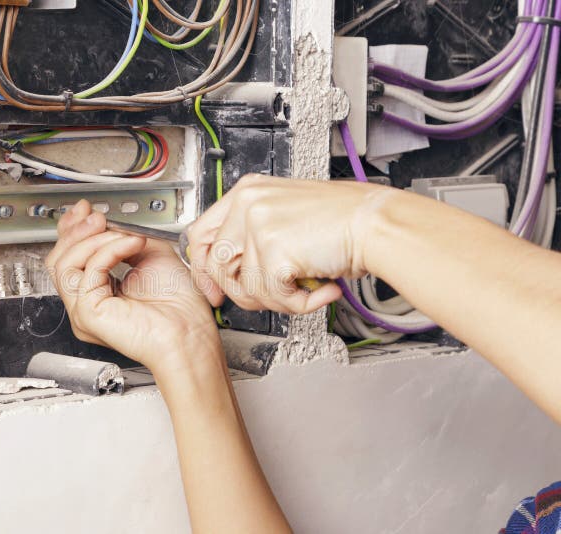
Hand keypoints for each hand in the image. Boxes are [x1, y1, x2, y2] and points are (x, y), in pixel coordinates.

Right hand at [45, 200, 222, 373]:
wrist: (189, 331)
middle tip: (98, 216)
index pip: (70, 257)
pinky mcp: (87, 313)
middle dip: (77, 230)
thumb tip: (108, 224)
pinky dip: (110, 250)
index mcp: (99, 292)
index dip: (73, 230)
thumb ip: (126, 237)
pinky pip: (88, 270)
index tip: (84, 210)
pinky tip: (131, 244)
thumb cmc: (179, 306)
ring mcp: (83, 310)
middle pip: (59, 259)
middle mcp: (86, 302)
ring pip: (65, 263)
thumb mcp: (150, 254)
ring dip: (93, 239)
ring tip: (121, 233)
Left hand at [188, 174, 394, 314]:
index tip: (215, 290)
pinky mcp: (274, 249)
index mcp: (247, 192)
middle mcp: (248, 203)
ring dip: (279, 300)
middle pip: (216, 266)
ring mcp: (258, 224)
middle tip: (274, 294)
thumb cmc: (341, 223)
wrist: (377, 223)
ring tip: (306, 288)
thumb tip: (223, 275)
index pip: (199, 235)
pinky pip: (273, 296)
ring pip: (246, 287)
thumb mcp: (285, 218)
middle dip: (244, 292)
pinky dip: (300, 303)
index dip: (204, 270)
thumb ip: (251, 238)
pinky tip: (320, 288)